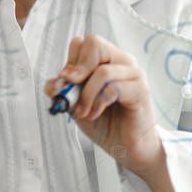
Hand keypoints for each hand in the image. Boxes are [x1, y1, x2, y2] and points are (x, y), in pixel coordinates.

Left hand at [43, 35, 161, 175]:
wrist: (127, 148)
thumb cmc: (106, 123)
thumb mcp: (77, 105)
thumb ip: (64, 91)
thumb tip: (51, 84)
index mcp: (107, 59)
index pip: (83, 42)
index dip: (70, 60)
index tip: (64, 82)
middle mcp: (121, 60)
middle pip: (94, 43)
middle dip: (77, 69)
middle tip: (71, 90)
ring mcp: (133, 74)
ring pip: (102, 70)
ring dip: (86, 94)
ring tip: (83, 111)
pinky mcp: (141, 90)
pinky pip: (114, 88)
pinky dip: (98, 102)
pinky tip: (95, 113)